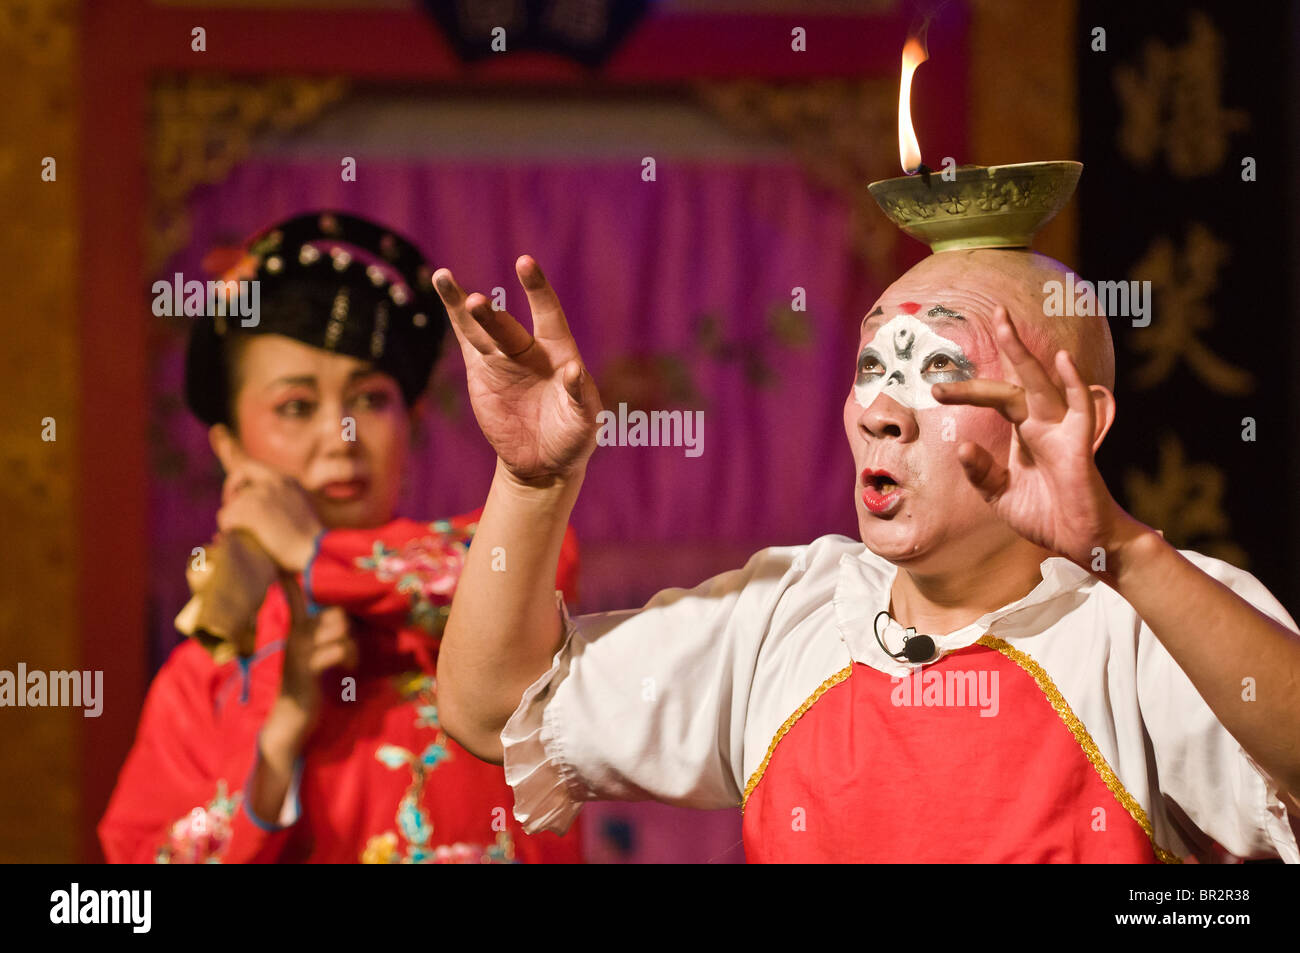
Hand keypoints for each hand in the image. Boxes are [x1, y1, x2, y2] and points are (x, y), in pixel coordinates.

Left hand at [214, 448, 323, 573]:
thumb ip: (284, 499)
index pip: (250, 467)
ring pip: (231, 503)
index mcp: (287, 480)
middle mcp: (274, 483)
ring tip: (235, 532)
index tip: (237, 496)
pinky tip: (234, 537)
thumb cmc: (310, 539)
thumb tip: (262, 507)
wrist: (315, 550)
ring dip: (230, 518)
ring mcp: (263, 496)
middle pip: (237, 482)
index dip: (237, 480)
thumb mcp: (301, 508)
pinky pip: (226, 516)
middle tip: (231, 514)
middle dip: (230, 497)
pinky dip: (226, 527)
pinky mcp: (254, 512)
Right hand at [266, 573, 356, 742]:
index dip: (291, 581)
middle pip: (335, 612)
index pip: (294, 598)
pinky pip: (338, 649)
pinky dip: (349, 658)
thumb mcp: (315, 654)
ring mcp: (299, 651)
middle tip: (349, 649)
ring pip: (339, 629)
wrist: (290, 719)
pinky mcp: (306, 668)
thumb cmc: (308, 683)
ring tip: (349, 661)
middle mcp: (295, 635)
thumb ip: (326, 635)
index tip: (282, 564)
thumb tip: (346, 620)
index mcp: (297, 629)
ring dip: (352, 645)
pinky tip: (347, 670)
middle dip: (349, 628)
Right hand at [433, 256, 601, 484]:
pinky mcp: (481, 370)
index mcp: (559, 353)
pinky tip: (442, 285)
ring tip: (445, 278)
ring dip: (463, 306)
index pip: (549, 314)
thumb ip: (580, 395)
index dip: (538, 290)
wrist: (544, 462)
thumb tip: (574, 369)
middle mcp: (529, 349)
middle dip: (491, 316)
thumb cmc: (574, 438)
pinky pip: (465, 339)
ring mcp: (502, 358)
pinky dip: (453, 316)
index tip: (524, 264)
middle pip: (507, 328)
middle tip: (475, 303)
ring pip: (481, 327)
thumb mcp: (587, 421)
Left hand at [930, 304, 1129, 569]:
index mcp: (1026, 432)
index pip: (996, 399)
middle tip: (994, 311)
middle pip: (1020, 378)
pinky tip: (1061, 359)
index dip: (968, 390)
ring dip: (1024, 354)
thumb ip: (981, 472)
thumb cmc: (1045, 515)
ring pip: (1043, 383)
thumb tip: (961, 447)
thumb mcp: (1000, 495)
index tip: (934, 389)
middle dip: (1008, 345)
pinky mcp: (1079, 445)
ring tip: (1006, 325)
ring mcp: (1063, 431)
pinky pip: (1079, 408)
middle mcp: (1044, 424)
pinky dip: (1072, 383)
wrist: (1080, 542)